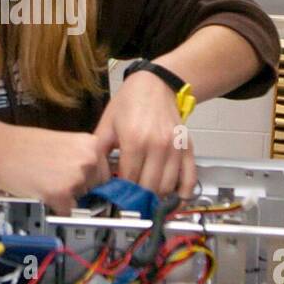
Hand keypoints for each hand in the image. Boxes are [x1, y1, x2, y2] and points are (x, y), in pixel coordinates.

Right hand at [0, 125, 111, 214]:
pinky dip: (56, 207)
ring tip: (46, 181)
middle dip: (81, 188)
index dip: (91, 177)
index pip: (105, 170)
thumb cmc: (23, 145)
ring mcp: (76, 178)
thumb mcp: (64, 143)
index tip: (85, 181)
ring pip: (81, 199)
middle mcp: (88, 160)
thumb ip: (81, 157)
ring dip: (68, 197)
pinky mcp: (61, 195)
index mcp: (90, 144)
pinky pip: (66, 210)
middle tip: (58, 180)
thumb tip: (93, 175)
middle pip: (96, 187)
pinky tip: (42, 192)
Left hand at [94, 69, 195, 198]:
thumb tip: (94, 176)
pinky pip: (189, 178)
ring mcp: (174, 147)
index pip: (128, 179)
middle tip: (131, 199)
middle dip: (138, 197)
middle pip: (148, 187)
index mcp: (134, 139)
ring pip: (167, 187)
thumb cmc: (130, 102)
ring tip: (147, 197)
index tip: (116, 195)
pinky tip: (174, 199)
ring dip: (156, 196)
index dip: (121, 191)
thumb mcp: (106, 124)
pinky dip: (183, 193)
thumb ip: (99, 151)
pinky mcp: (187, 147)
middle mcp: (157, 145)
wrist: (155, 84)